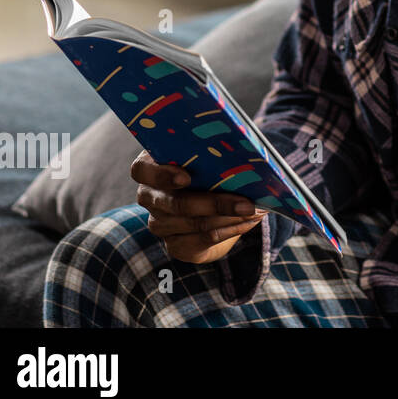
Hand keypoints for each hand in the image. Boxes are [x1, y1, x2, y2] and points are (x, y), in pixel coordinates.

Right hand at [131, 150, 267, 263]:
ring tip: (256, 210)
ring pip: (196, 223)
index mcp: (150, 168)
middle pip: (177, 203)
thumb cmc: (209, 170)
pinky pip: (205, 239)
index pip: (141, 170)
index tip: (186, 178)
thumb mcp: (207, 158)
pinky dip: (232, 229)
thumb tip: (244, 155)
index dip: (161, 175)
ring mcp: (159, 223)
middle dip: (216, 203)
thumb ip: (213, 154)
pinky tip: (250, 221)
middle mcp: (150, 197)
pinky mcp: (175, 244)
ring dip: (230, 217)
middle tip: (248, 202)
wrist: (210, 205)